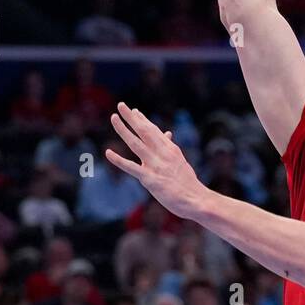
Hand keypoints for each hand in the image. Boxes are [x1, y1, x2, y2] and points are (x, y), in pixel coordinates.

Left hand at [107, 104, 204, 219]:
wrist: (196, 199)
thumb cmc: (188, 183)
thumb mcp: (180, 161)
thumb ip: (170, 147)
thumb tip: (167, 133)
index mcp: (170, 149)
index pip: (154, 131)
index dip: (142, 120)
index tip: (133, 110)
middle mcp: (163, 154)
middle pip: (144, 131)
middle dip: (131, 117)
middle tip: (121, 105)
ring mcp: (156, 166)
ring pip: (136, 144)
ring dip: (123, 130)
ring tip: (113, 118)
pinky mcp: (150, 180)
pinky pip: (131, 168)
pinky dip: (119, 160)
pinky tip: (108, 153)